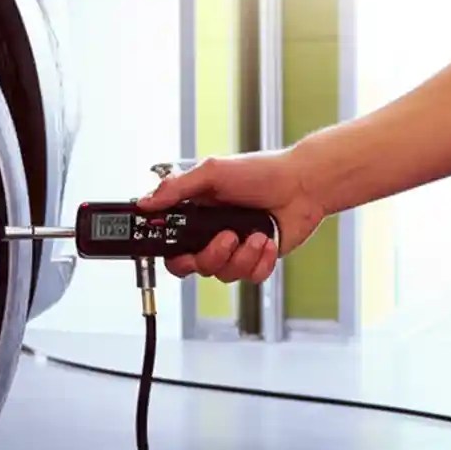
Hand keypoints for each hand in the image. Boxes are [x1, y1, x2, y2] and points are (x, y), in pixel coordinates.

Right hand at [136, 150, 326, 282]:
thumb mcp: (212, 172)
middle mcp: (211, 235)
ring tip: (256, 235)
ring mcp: (234, 249)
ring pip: (223, 274)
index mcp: (195, 215)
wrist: (304, 184)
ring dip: (242, 256)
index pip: (169, 245)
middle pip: (193, 266)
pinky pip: (250, 277)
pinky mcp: (257, 260)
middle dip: (211, 256)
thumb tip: (146, 202)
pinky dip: (260, 261)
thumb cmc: (261, 172)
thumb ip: (176, 188)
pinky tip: (267, 241)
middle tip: (227, 238)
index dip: (168, 252)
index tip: (176, 248)